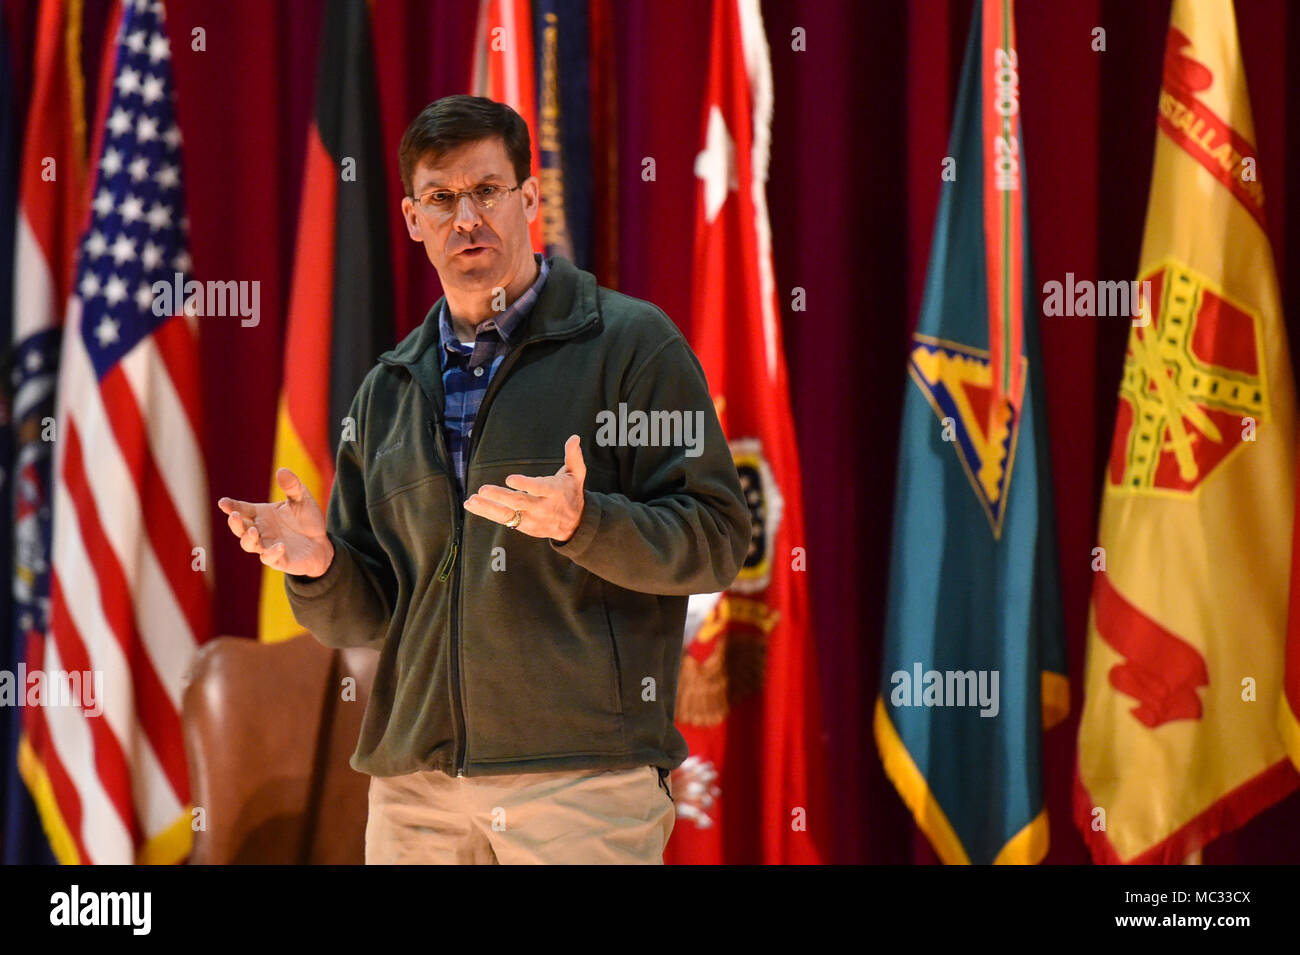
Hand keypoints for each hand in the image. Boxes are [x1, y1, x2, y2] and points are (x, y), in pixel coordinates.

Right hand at [217, 467, 334, 576]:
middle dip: (235, 523)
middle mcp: (260, 531)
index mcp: (261, 514)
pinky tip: (280, 546)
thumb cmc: (307, 520)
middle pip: (240, 528)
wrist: (322, 543)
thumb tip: (282, 470)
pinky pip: (270, 558)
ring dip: (248, 539)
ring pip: (249, 545)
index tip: (223, 502)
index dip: (231, 506)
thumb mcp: (302, 499)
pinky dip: (272, 553)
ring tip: (254, 531)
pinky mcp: (279, 560)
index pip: (242, 509)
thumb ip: (292, 486)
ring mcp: (267, 546)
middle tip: (234, 516)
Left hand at [465, 434, 586, 540]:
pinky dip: (487, 512)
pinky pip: (503, 520)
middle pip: (520, 503)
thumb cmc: (571, 493)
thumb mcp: (577, 475)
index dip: (525, 485)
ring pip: (508, 514)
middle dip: (501, 497)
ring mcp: (532, 519)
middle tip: (484, 489)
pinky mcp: (523, 526)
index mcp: (555, 492)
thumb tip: (574, 437)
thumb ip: (574, 456)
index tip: (510, 479)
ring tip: (472, 500)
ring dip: (488, 508)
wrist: (575, 525)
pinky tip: (472, 504)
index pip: (539, 489)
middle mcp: (543, 508)